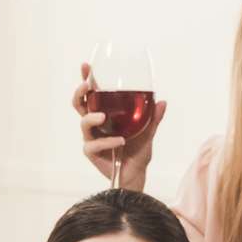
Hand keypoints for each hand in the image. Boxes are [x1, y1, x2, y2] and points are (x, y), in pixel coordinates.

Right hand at [71, 61, 166, 191]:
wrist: (136, 175)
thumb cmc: (138, 152)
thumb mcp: (148, 132)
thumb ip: (153, 118)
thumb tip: (162, 101)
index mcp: (104, 114)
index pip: (92, 95)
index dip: (87, 79)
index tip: (86, 66)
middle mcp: (95, 124)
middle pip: (79, 105)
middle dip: (80, 93)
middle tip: (87, 86)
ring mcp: (91, 138)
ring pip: (84, 123)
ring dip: (92, 117)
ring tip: (103, 117)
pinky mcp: (91, 152)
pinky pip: (94, 144)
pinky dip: (107, 142)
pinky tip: (119, 141)